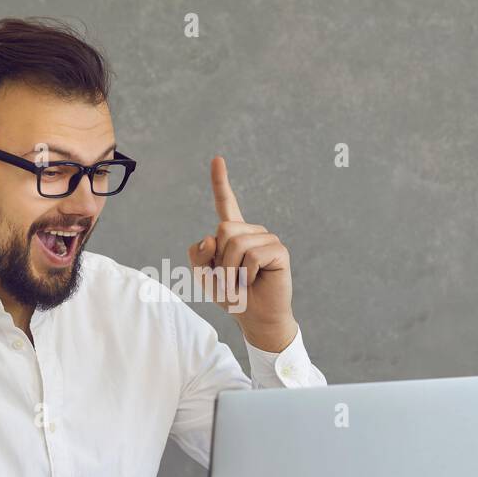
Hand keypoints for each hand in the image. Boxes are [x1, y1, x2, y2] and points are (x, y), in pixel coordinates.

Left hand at [186, 156, 297, 352]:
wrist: (256, 317)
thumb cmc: (233, 296)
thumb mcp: (206, 277)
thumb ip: (198, 256)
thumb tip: (210, 237)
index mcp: (233, 234)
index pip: (226, 203)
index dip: (220, 182)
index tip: (217, 159)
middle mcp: (251, 232)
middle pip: (224, 230)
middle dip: (220, 260)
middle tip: (230, 280)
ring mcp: (267, 239)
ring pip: (236, 243)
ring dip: (232, 272)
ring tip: (241, 284)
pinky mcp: (279, 251)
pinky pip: (252, 256)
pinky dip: (246, 275)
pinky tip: (254, 282)